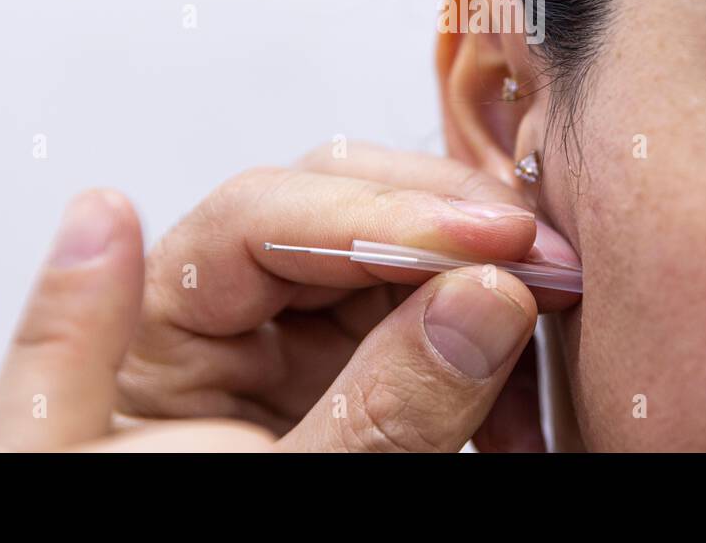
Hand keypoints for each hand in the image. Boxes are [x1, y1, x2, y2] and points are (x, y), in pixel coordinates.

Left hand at [0, 146, 578, 451]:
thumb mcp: (277, 498)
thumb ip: (376, 410)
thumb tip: (485, 293)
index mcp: (159, 331)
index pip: (262, 217)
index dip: (382, 212)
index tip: (491, 240)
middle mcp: (227, 318)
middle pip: (336, 207)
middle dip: (447, 226)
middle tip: (545, 261)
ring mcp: (294, 345)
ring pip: (396, 259)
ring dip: (481, 285)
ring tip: (546, 335)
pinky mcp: (352, 381)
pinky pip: (425, 325)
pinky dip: (484, 349)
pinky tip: (521, 404)